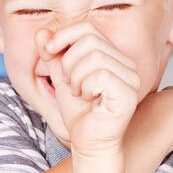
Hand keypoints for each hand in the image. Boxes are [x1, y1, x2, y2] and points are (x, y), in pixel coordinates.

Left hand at [38, 23, 140, 154]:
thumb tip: (41, 31)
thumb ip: (53, 55)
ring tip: (77, 93)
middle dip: (68, 62)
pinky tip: (88, 100)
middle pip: (90, 40)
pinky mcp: (128, 94)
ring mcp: (131, 78)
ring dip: (76, 77)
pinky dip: (85, 88)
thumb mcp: (61, 78)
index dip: (64, 36)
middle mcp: (127, 64)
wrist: (87, 142)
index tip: (48, 52)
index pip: (88, 29)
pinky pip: (101, 76)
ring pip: (94, 57)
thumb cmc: (78, 113)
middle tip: (68, 83)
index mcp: (114, 56)